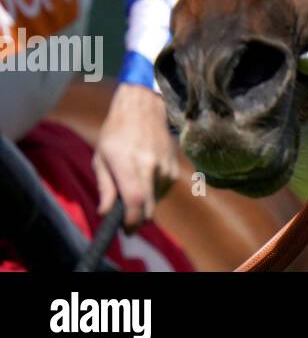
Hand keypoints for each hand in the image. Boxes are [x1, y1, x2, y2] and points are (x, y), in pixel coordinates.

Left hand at [92, 84, 180, 231]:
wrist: (144, 108)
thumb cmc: (116, 132)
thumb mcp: (102, 158)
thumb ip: (105, 186)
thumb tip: (105, 213)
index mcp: (128, 164)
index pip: (134, 201)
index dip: (130, 221)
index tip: (124, 229)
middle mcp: (151, 166)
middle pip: (148, 207)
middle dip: (137, 219)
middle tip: (125, 218)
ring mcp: (166, 166)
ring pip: (156, 200)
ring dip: (145, 203)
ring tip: (133, 187)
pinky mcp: (174, 166)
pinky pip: (164, 189)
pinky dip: (154, 192)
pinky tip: (145, 179)